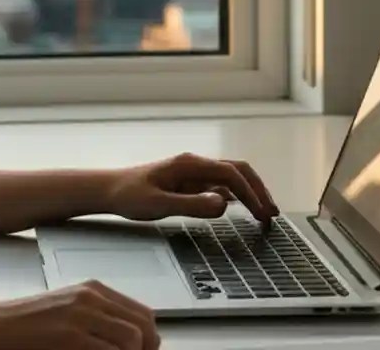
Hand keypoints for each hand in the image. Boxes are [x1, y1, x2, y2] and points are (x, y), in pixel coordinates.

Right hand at [0, 280, 159, 349]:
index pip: (143, 314)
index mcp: (93, 289)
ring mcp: (80, 316)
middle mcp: (90, 297)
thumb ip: (97, 318)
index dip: (150, 340)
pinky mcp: (69, 337)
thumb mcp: (68, 310)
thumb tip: (130, 339)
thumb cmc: (24, 323)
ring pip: (132, 340)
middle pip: (144, 326)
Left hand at [105, 153, 279, 224]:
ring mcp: (192, 172)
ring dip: (249, 192)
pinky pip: (218, 185)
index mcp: (189, 164)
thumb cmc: (129, 196)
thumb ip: (191, 205)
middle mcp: (194, 164)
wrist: (107, 190)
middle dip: (257, 190)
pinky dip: (235, 196)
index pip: (231, 174)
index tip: (263, 214)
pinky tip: (242, 209)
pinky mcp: (188, 182)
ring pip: (230, 177)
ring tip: (264, 212)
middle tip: (272, 213)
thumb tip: (224, 204)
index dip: (251, 193)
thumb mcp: (159, 204)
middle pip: (237, 171)